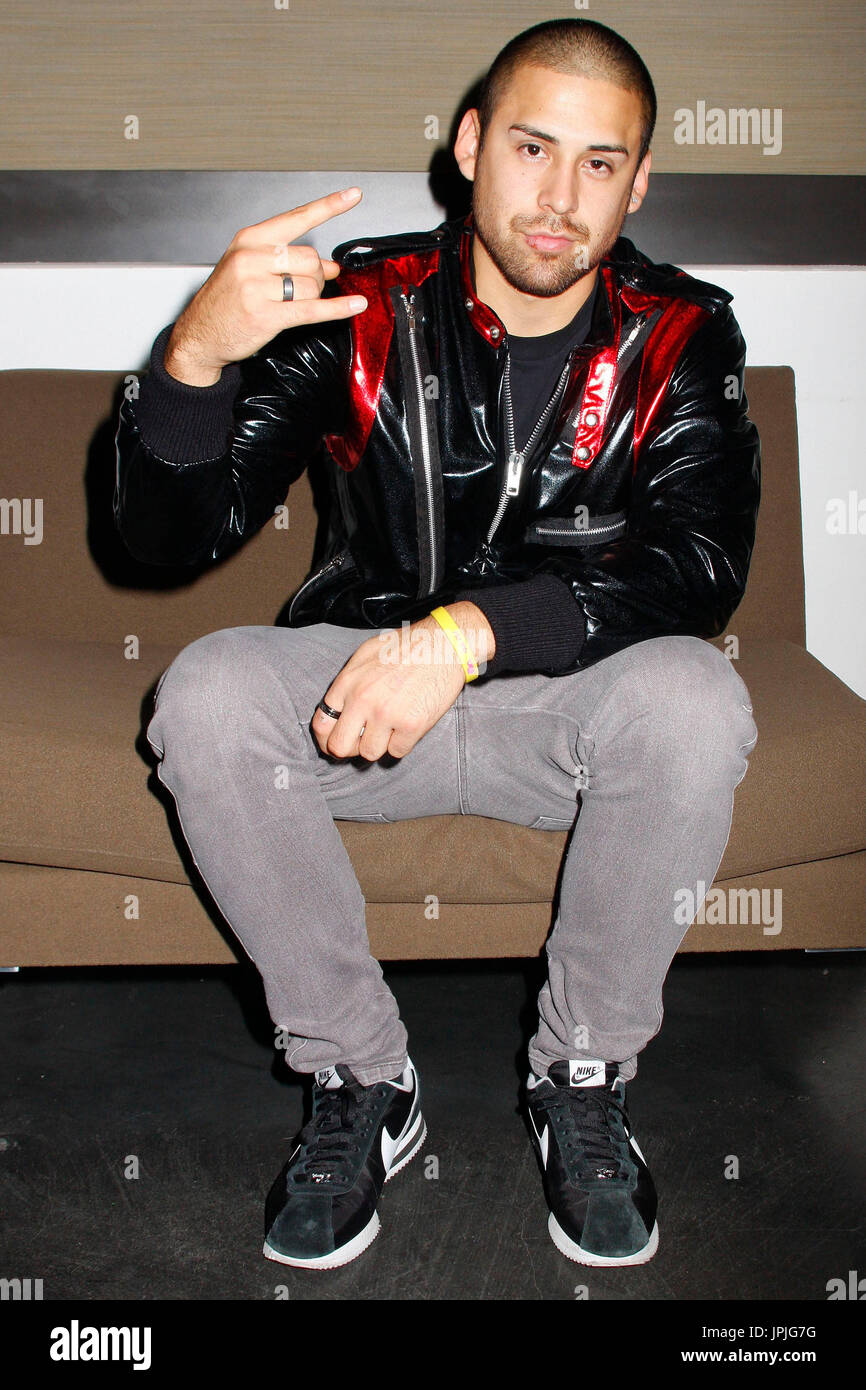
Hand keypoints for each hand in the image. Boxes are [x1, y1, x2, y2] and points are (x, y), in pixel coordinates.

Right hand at [163, 187, 367, 384]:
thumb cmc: (223, 301)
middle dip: (315, 275)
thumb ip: (289, 261)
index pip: (296, 217)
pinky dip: (337, 309)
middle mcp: (252, 259)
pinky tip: (354, 305)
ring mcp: (257, 287)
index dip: (329, 206)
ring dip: (313, 296)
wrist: (198, 335)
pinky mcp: (267, 315)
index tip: (352, 196)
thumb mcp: (249, 269)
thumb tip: (330, 266)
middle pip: (310, 258)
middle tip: (304, 287)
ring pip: (311, 285)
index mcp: (249, 240)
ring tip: (293, 303)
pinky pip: (312, 309)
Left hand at [312, 603, 494, 760]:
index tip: (334, 741)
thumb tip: (337, 710)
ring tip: (390, 727)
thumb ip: (348, 683)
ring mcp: (387, 714)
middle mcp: (363, 700)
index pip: (321, 724)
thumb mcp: (366, 654)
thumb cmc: (407, 646)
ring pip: (369, 753)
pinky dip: (402, 743)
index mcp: (348, 682)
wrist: (443, 643)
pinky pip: (397, 752)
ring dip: (379, 745)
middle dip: (349, 748)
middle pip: (339, 747)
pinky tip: (408, 725)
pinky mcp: (411, 725)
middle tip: (362, 741)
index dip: (326, 738)